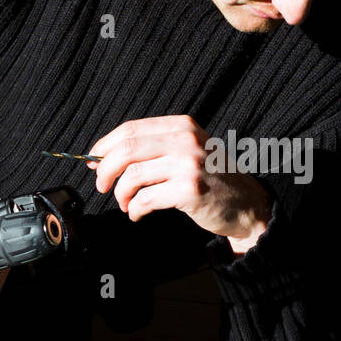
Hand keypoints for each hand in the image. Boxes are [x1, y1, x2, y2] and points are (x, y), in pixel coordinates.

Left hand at [88, 115, 271, 253]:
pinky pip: (146, 199)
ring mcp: (189, 165)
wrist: (247, 203)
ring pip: (133, 176)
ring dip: (121, 194)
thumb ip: (154, 148)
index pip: (131, 129)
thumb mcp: (189, 150)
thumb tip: (102, 156)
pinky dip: (135, 210)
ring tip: (126, 204)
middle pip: (127, 149)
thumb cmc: (211, 178)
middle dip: (105, 169)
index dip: (105, 145)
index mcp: (182, 126)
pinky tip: (137, 214)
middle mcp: (186, 141)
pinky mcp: (190, 191)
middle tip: (102, 185)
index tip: (94, 160)